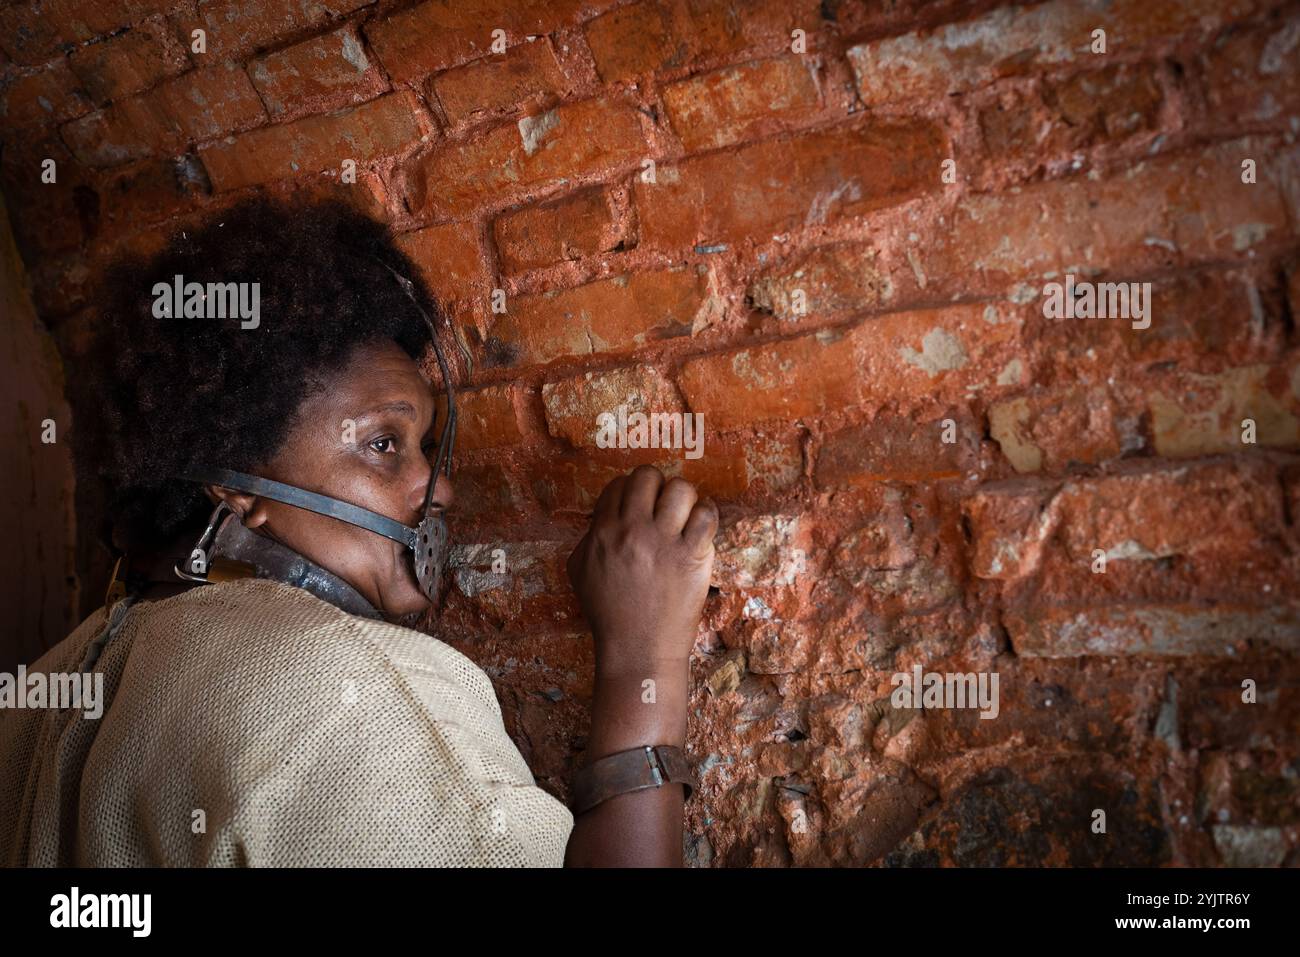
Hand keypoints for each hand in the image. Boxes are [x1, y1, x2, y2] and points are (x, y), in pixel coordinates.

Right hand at [567, 465, 717, 675]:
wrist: (637, 650)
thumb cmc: (608, 615)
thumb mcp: (580, 573)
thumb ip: (589, 539)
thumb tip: (602, 517)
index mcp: (603, 532)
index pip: (618, 485)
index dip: (630, 491)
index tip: (639, 506)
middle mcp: (632, 530)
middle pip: (648, 476)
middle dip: (657, 486)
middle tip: (662, 506)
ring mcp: (663, 542)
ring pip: (680, 488)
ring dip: (684, 498)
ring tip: (684, 516)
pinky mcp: (692, 557)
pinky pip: (707, 515)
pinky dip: (707, 514)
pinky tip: (701, 528)